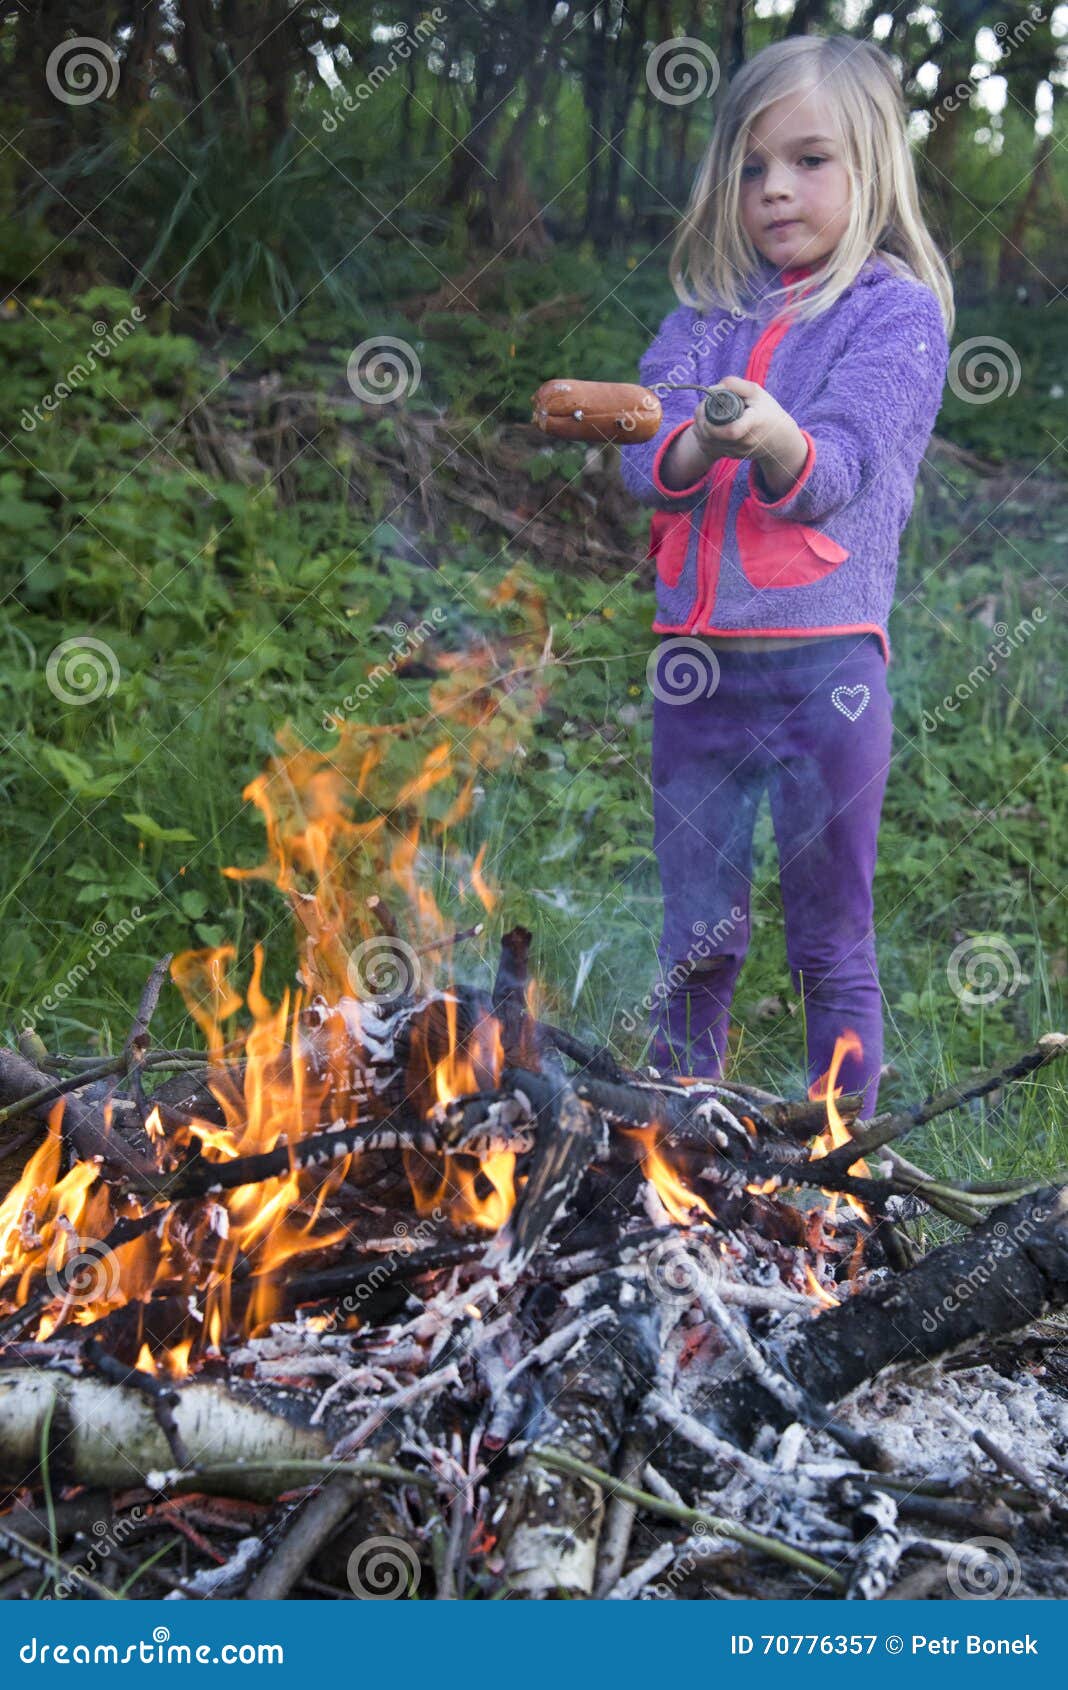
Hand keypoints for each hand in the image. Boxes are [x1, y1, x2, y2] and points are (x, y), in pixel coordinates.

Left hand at [690, 375, 807, 495]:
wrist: (778, 437)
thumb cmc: (765, 410)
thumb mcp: (755, 392)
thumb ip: (734, 385)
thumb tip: (712, 390)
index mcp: (753, 422)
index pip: (732, 431)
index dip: (715, 425)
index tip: (710, 412)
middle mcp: (745, 441)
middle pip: (713, 437)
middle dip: (701, 421)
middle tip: (701, 408)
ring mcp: (738, 451)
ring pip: (708, 443)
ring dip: (700, 428)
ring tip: (703, 414)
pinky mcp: (732, 456)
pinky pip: (711, 447)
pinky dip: (704, 436)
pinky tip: (707, 424)